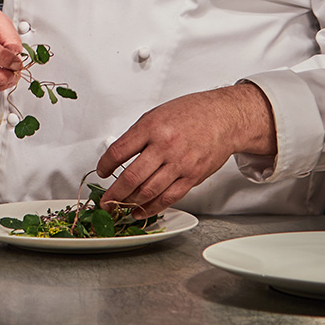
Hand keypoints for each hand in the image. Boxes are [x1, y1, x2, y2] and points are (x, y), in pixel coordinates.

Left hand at [95, 84, 276, 215]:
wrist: (223, 118)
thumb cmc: (191, 113)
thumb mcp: (156, 115)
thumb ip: (138, 136)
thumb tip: (118, 156)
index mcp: (151, 128)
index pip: (118, 151)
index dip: (105, 165)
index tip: (101, 172)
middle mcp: (165, 147)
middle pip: (131, 177)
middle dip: (113, 194)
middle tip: (104, 201)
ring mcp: (179, 164)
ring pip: (148, 191)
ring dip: (129, 203)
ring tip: (119, 207)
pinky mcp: (192, 177)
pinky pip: (168, 198)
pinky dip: (151, 208)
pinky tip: (140, 211)